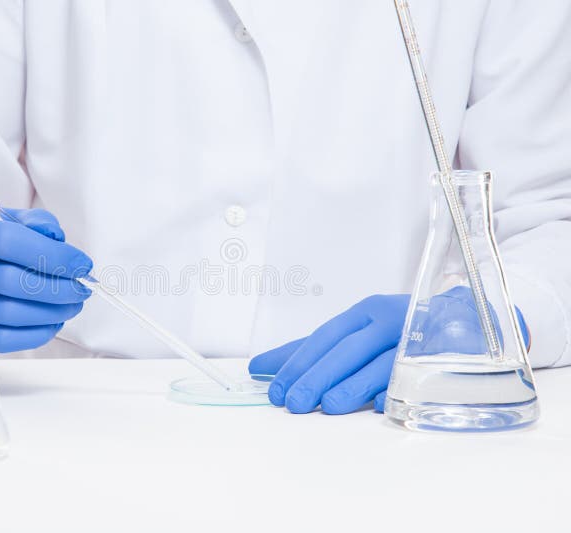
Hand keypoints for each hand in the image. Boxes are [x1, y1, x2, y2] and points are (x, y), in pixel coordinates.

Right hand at [0, 205, 91, 351]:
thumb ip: (35, 222)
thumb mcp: (6, 217)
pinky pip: (4, 339)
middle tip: (82, 289)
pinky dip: (37, 333)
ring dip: (52, 312)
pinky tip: (54, 321)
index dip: (53, 256)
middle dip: (59, 288)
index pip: (10, 242)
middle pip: (13, 283)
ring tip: (73, 304)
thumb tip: (58, 239)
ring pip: (9, 314)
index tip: (83, 265)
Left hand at [249, 288, 529, 414]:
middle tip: (292, 402)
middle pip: (346, 350)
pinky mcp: (441, 359)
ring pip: (377, 364)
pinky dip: (393, 390)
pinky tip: (374, 407)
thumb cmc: (401, 330)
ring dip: (351, 386)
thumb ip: (312, 350)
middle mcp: (389, 320)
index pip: (324, 336)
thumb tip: (261, 366)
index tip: (274, 387)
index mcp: (366, 312)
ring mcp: (416, 339)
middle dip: (316, 377)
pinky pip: (414, 376)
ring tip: (325, 407)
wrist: (470, 320)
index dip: (297, 362)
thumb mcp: (357, 333)